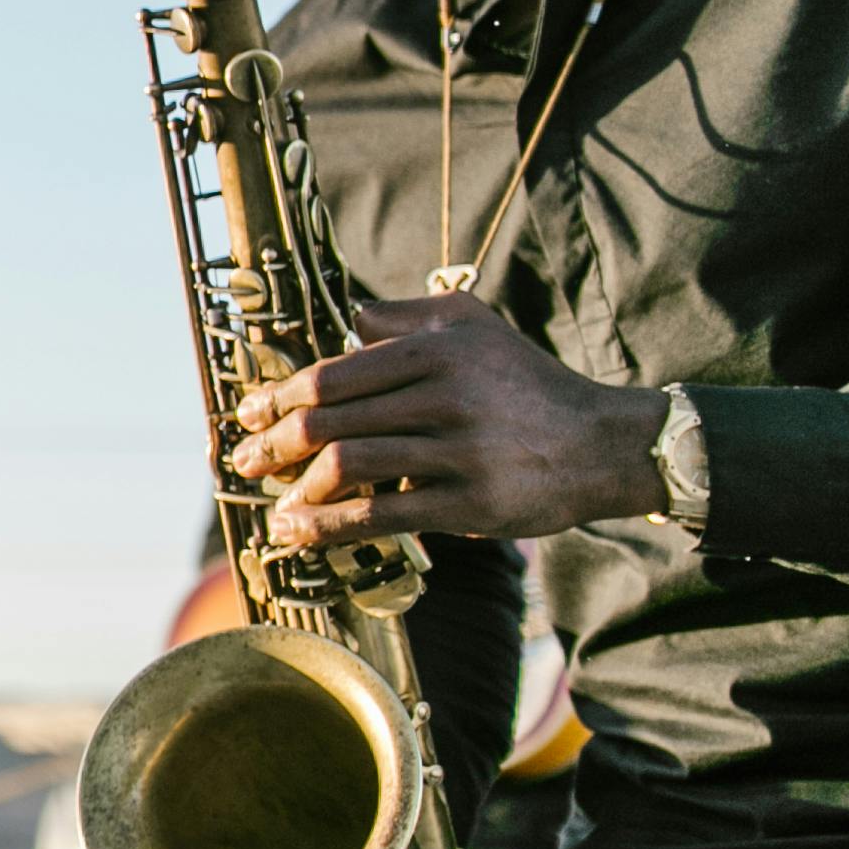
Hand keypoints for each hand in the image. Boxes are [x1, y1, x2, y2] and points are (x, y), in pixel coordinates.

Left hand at [229, 291, 664, 547]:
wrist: (603, 444)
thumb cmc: (528, 383)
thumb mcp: (476, 326)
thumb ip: (409, 315)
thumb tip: (348, 318)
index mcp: (437, 351)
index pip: (334, 375)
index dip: (280, 397)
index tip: (250, 413)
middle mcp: (445, 395)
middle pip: (330, 421)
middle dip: (274, 444)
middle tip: (246, 459)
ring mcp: (459, 451)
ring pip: (350, 467)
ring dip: (297, 488)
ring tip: (274, 502)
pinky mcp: (471, 504)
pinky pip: (384, 516)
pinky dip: (331, 527)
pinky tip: (301, 533)